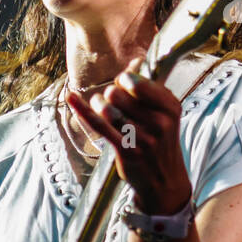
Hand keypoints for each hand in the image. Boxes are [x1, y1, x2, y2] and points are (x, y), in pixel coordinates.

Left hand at [65, 55, 191, 214]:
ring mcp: (142, 138)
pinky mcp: (126, 150)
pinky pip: (98, 124)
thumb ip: (149, 89)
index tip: (124, 84)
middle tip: (114, 102)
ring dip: (99, 104)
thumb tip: (136, 60)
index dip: (125, 79)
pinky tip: (71, 98)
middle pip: (119, 93)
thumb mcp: (165, 114)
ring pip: (107, 108)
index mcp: (170, 107)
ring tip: (103, 107)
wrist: (164, 181)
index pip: (138, 81)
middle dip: (111, 93)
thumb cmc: (161, 142)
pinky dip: (82, 109)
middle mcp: (159, 122)